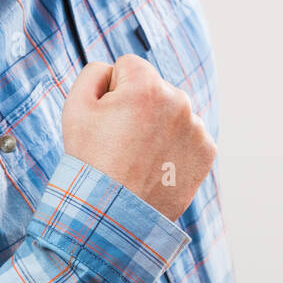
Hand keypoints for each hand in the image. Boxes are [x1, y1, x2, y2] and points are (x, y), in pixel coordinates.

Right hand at [61, 54, 216, 221]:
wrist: (113, 216)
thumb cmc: (90, 160)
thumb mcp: (75, 107)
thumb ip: (94, 72)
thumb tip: (115, 69)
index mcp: (147, 85)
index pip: (128, 66)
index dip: (112, 90)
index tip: (108, 118)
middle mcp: (179, 100)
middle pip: (153, 89)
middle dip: (139, 106)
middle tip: (121, 142)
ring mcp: (196, 127)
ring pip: (171, 112)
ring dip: (158, 126)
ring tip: (139, 157)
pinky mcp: (206, 151)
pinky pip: (186, 136)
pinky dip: (173, 147)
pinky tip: (156, 166)